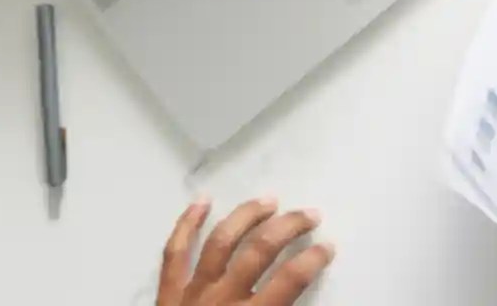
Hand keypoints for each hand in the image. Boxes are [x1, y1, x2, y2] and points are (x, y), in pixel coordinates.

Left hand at [157, 197, 334, 305]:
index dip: (312, 259)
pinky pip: (175, 252)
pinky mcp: (168, 293)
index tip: (328, 246)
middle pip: (259, 250)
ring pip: (221, 241)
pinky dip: (187, 224)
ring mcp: (192, 292)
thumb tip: (299, 299)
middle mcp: (222, 300)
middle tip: (310, 214)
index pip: (289, 281)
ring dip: (247, 216)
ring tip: (269, 200)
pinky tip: (202, 201)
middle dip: (289, 227)